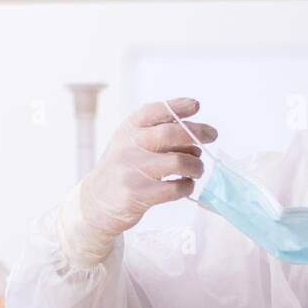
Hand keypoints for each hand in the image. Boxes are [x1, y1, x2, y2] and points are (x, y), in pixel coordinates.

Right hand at [78, 97, 217, 238]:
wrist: (96, 201)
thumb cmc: (123, 169)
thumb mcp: (131, 144)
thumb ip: (157, 134)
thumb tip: (197, 134)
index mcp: (128, 130)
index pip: (154, 111)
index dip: (178, 106)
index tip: (196, 106)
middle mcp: (129, 146)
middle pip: (170, 134)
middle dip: (197, 133)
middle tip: (212, 136)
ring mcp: (132, 170)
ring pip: (178, 161)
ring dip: (196, 165)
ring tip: (198, 169)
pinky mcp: (138, 194)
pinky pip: (175, 188)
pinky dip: (187, 186)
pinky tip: (186, 185)